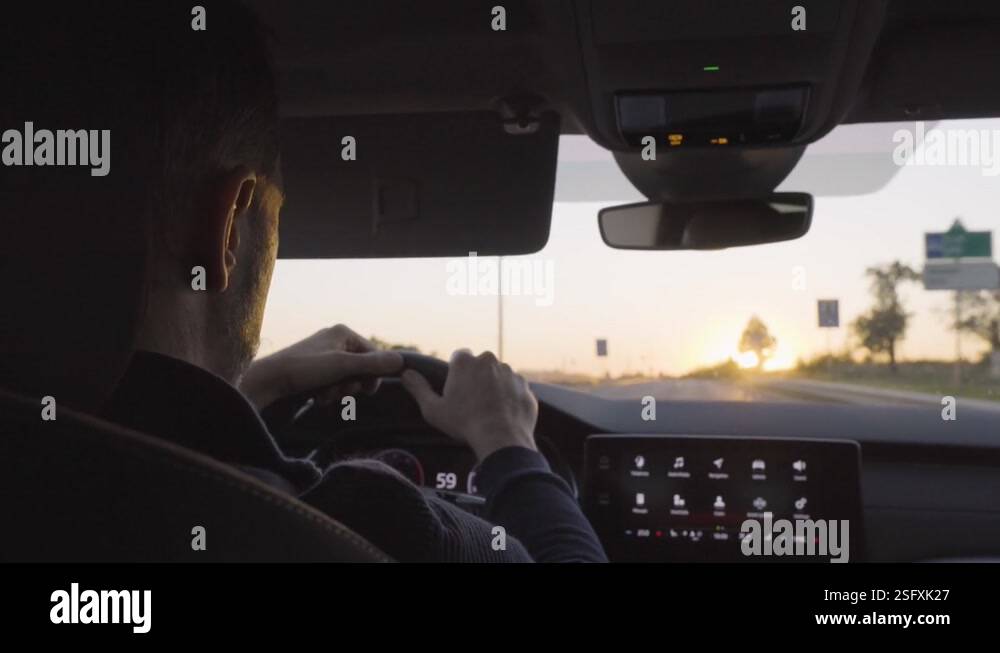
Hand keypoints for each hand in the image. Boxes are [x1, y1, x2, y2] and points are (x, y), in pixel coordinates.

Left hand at [239, 324, 402, 409]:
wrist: (269, 380)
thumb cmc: (305, 369)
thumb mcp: (342, 366)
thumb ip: (372, 364)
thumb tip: (401, 361)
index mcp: (344, 332)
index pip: (374, 355)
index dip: (373, 375)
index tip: (367, 391)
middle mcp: (336, 340)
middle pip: (361, 368)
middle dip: (351, 384)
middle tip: (339, 390)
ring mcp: (325, 355)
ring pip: (347, 379)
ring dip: (339, 391)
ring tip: (324, 394)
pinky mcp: (315, 370)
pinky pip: (333, 383)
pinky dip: (328, 393)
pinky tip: (316, 396)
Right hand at [400, 349, 537, 461]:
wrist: (501, 438)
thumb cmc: (464, 423)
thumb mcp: (433, 409)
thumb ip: (418, 388)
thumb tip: (406, 374)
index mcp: (465, 361)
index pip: (459, 356)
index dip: (456, 372)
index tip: (456, 389)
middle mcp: (489, 360)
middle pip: (480, 365)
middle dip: (476, 378)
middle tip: (471, 402)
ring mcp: (510, 373)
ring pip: (499, 376)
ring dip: (494, 388)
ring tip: (488, 411)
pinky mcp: (525, 387)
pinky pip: (515, 390)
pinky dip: (510, 399)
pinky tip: (503, 416)